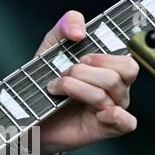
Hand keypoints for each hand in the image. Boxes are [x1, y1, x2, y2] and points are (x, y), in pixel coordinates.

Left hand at [34, 10, 138, 154]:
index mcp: (108, 70)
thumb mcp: (51, 47)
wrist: (27, 111)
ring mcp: (111, 109)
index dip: (103, 57)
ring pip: (107, 93)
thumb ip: (66, 26)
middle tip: (65, 74)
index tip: (81, 57)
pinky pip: (126, 122)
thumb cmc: (45, 80)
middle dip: (84, 71)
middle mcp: (115, 90)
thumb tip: (80, 30)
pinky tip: (97, 113)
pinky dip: (115, 115)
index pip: (127, 61)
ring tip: (56, 89)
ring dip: (74, 87)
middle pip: (119, 74)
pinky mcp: (104, 128)